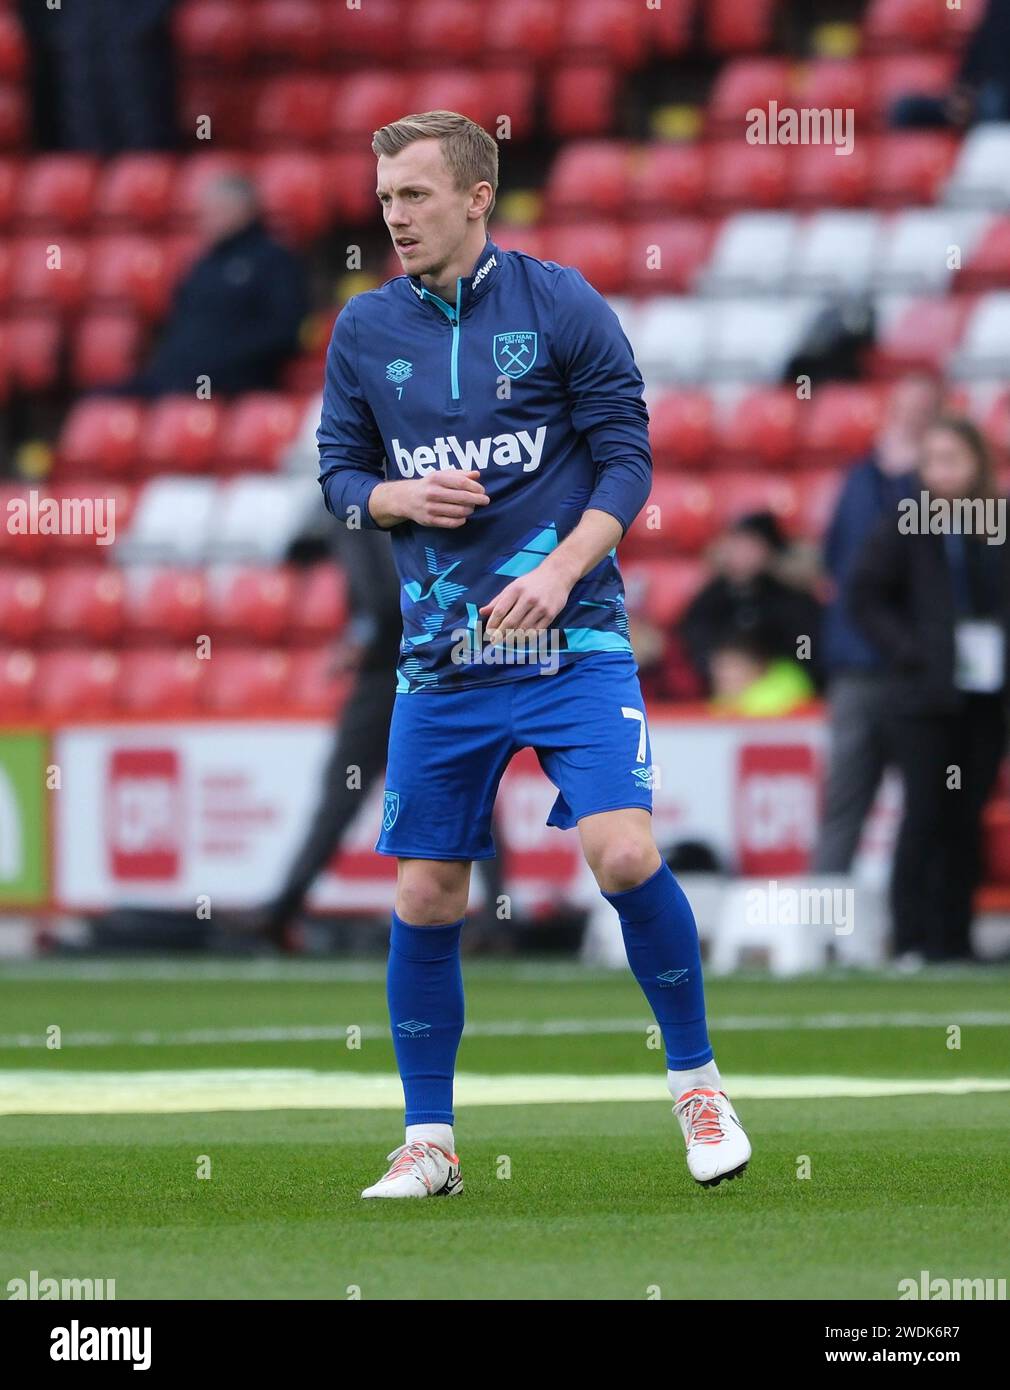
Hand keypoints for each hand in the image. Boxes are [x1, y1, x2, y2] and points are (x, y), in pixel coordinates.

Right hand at [371, 470, 489, 528]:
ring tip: (471, 508)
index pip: (462, 482)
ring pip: (459, 511)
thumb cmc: (429, 485)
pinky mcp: (430, 521)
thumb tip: (476, 475)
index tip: (482, 491)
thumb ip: (459, 474)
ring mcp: (431, 508)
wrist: (406, 498)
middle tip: (485, 501)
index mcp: (436, 479)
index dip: (476, 487)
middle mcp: (433, 493)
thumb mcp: (441, 475)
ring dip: (470, 510)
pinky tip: (463, 517)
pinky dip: (461, 520)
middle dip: (477, 499)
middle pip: (462, 497)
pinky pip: (452, 523)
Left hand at [479, 559, 574, 642]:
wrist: (557, 574)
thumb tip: (482, 612)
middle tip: (495, 642)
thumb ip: (498, 600)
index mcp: (515, 590)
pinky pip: (536, 632)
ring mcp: (540, 607)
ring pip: (523, 630)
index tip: (488, 633)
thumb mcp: (513, 586)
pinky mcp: (551, 614)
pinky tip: (521, 638)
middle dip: (500, 635)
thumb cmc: (532, 582)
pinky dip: (527, 638)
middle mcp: (528, 599)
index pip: (499, 611)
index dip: (492, 625)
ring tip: (506, 641)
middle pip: (510, 623)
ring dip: (513, 638)